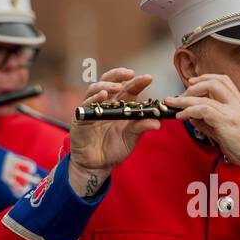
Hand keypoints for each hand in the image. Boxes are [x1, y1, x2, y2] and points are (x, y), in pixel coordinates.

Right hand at [68, 68, 158, 197]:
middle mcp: (106, 103)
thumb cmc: (114, 149)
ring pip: (96, 89)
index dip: (137, 82)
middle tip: (130, 74)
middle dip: (119, 75)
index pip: (129, 89)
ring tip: (117, 87)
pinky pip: (86, 104)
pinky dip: (94, 98)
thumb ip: (141, 127)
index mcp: (120, 106)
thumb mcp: (131, 137)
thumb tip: (158, 123)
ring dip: (106, 85)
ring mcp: (92, 108)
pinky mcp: (81, 117)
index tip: (148, 78)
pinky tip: (102, 96)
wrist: (98, 165)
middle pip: (110, 82)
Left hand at [163, 74, 239, 177]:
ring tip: (174, 104)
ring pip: (205, 96)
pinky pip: (203, 110)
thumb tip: (193, 117)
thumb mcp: (227, 132)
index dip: (204, 78)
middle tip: (181, 95)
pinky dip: (189, 111)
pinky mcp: (226, 122)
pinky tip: (183, 116)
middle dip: (193, 86)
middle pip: (213, 82)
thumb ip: (209, 123)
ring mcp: (232, 112)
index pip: (222, 80)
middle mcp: (236, 104)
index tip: (192, 83)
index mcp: (239, 103)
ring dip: (185, 99)